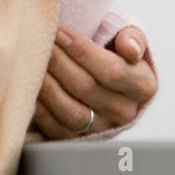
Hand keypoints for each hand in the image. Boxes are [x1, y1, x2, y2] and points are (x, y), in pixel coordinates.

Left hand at [28, 24, 157, 139]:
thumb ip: (133, 37)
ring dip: (47, 85)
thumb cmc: (114, 54)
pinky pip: (56, 129)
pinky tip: (30, 88)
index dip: (83, 51)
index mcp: (143, 86)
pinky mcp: (79, 141)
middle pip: (87, 89)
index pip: (113, 71)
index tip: (61, 33)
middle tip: (41, 43)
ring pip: (71, 112)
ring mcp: (102, 130)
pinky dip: (40, 109)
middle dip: (59, 62)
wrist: (105, 82)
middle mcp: (126, 113)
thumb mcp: (129, 40)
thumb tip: (129, 48)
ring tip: (33, 62)